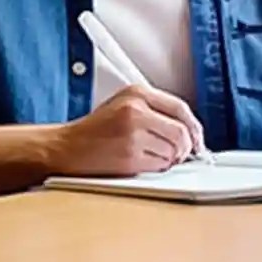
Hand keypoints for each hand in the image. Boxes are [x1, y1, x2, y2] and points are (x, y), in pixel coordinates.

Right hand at [47, 85, 205, 175]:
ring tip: (152, 157)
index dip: (194, 127)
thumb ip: (154, 111)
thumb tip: (189, 130)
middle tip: (180, 155)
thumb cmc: (94, 131)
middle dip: (185, 148)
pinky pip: (160, 165)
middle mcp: (136, 110)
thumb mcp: (123, 106)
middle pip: (182, 132)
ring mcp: (132, 133)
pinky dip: (158, 168)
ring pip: (173, 150)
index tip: (197, 139)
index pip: (180, 108)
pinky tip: (143, 163)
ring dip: (169, 159)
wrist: (64, 148)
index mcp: (137, 93)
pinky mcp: (129, 156)